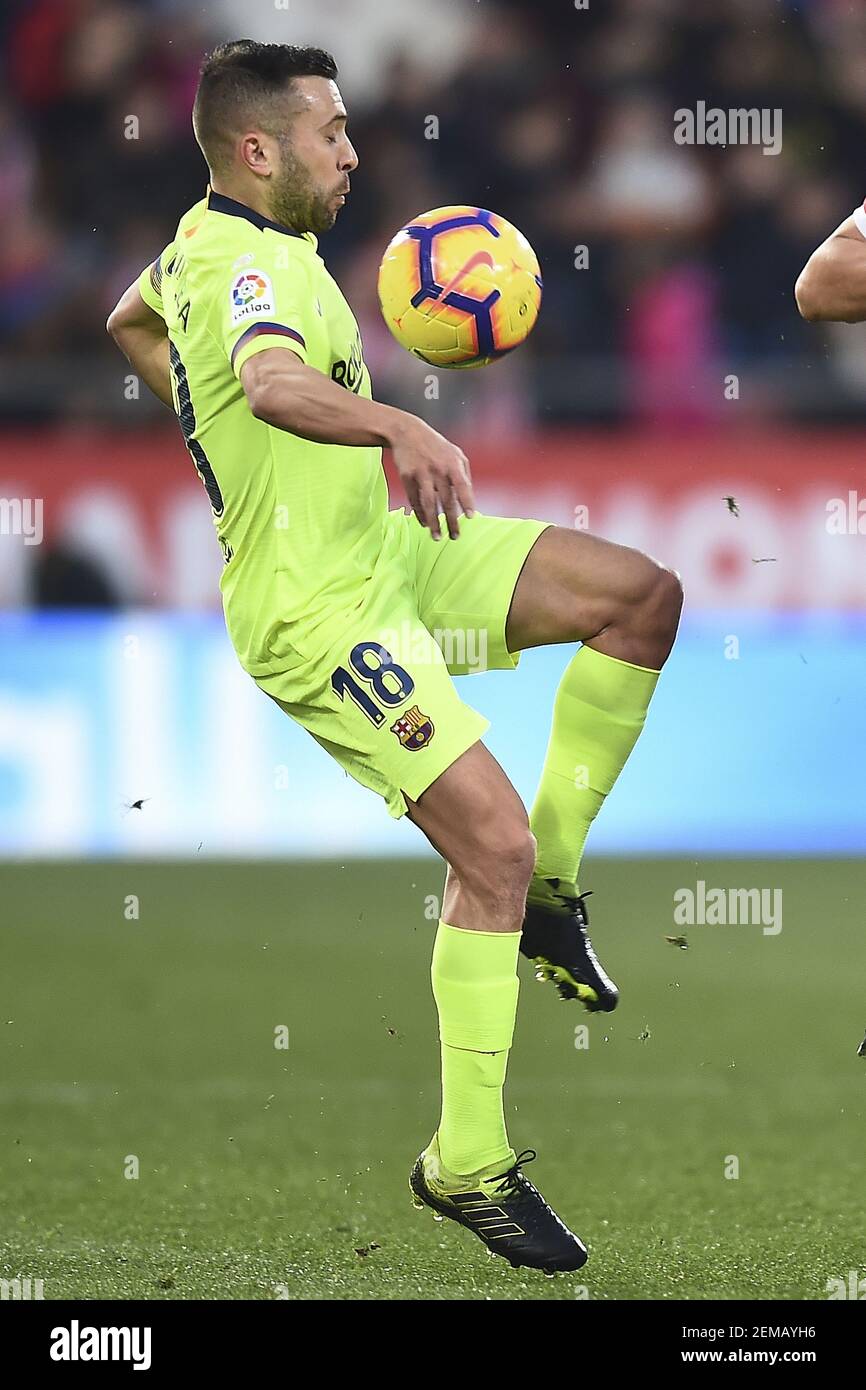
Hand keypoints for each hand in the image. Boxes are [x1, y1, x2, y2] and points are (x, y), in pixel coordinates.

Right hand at [388, 415, 474, 538]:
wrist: (408, 432)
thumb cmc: (436, 447)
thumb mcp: (456, 455)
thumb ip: (464, 475)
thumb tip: (469, 501)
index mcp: (453, 464)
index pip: (462, 486)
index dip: (467, 502)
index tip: (470, 517)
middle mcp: (438, 469)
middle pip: (446, 500)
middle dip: (451, 521)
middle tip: (454, 537)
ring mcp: (421, 473)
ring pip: (428, 504)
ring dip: (433, 523)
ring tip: (436, 537)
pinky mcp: (406, 476)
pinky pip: (414, 499)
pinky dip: (419, 513)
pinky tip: (424, 523)